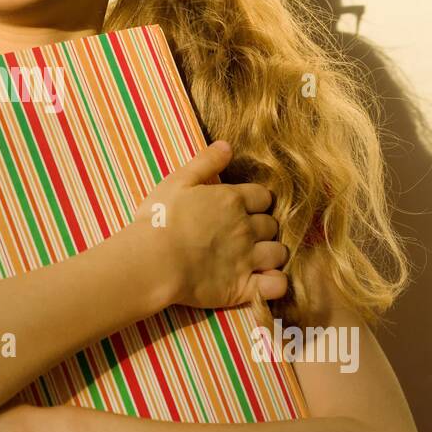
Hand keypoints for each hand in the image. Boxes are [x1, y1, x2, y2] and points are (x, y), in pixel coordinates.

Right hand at [125, 140, 288, 310]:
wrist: (153, 261)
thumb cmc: (158, 220)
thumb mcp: (177, 182)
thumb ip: (205, 162)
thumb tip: (228, 145)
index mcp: (232, 200)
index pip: (263, 197)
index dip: (255, 203)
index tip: (243, 210)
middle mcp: (246, 227)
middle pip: (271, 224)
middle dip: (262, 228)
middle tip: (244, 235)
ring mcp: (247, 258)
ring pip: (279, 253)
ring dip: (271, 254)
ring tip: (256, 259)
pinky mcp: (243, 287)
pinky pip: (277, 285)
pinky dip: (276, 284)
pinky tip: (265, 281)